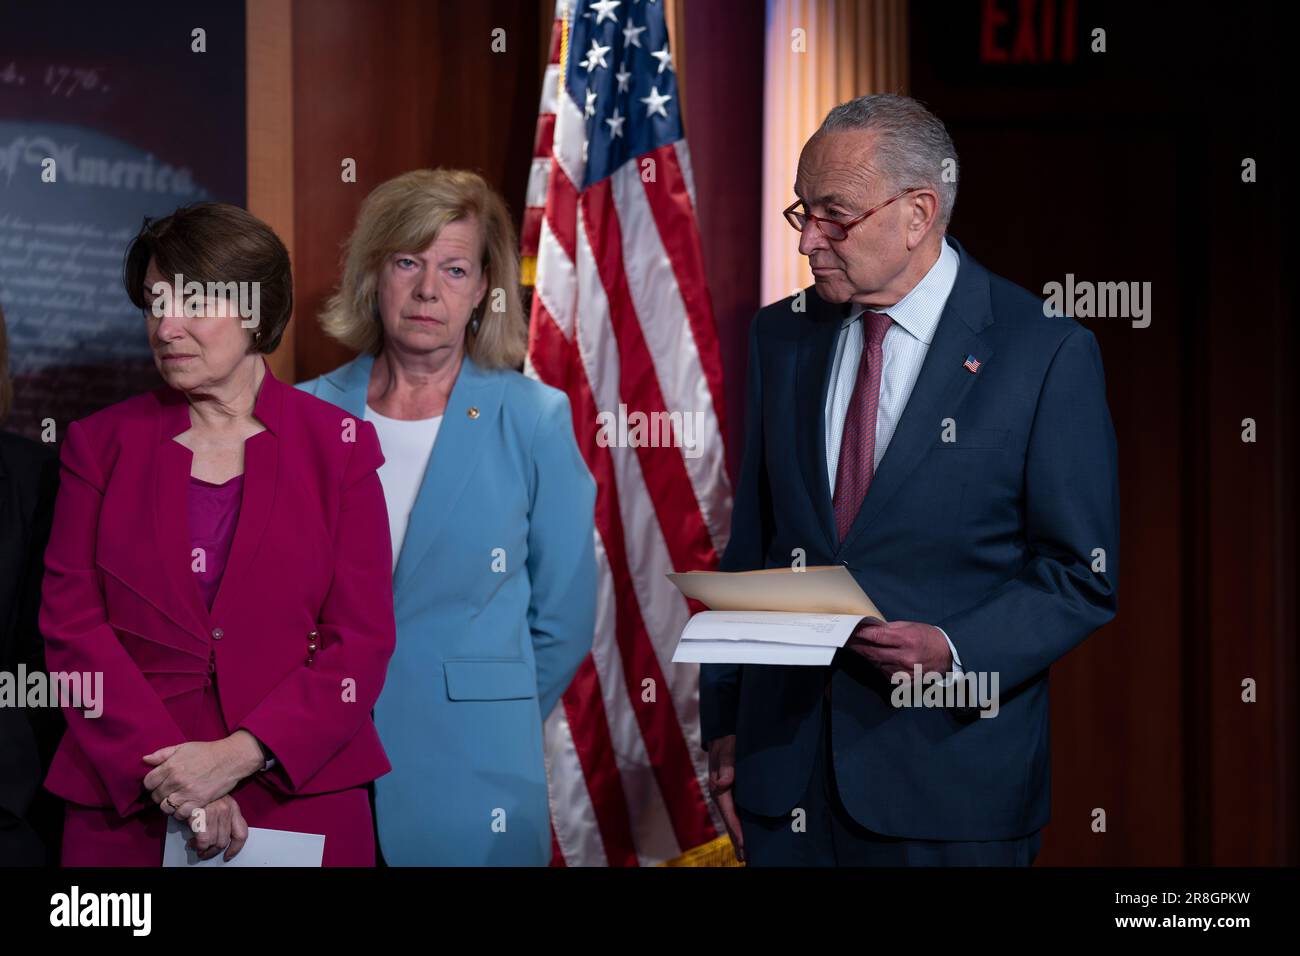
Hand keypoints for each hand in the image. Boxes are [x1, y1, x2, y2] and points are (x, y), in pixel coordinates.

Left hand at [143, 732, 264, 819]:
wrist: (230, 759)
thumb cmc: (206, 752)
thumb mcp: (183, 747)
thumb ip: (162, 754)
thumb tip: (144, 759)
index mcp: (171, 766)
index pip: (148, 782)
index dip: (151, 784)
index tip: (158, 784)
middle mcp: (176, 780)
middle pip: (156, 796)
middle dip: (160, 795)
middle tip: (169, 792)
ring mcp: (187, 792)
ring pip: (166, 807)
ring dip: (169, 805)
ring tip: (175, 800)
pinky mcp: (198, 802)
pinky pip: (180, 814)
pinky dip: (180, 812)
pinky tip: (184, 806)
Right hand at [186, 794, 248, 861]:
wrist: (188, 779)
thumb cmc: (200, 791)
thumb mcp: (217, 801)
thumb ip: (221, 817)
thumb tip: (218, 837)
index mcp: (232, 807)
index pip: (241, 833)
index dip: (235, 848)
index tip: (228, 855)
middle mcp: (226, 810)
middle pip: (223, 841)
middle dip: (212, 851)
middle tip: (203, 851)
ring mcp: (215, 812)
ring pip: (213, 843)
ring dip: (203, 849)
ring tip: (195, 846)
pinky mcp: (201, 815)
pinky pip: (203, 840)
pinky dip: (197, 845)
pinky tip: (191, 841)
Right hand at [707, 735, 744, 863]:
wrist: (725, 733)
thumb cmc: (727, 739)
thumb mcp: (727, 746)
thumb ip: (727, 762)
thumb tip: (724, 782)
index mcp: (718, 786)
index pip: (728, 812)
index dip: (737, 829)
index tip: (744, 844)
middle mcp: (721, 793)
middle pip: (730, 821)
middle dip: (737, 840)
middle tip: (746, 859)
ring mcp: (726, 794)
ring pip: (733, 819)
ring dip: (739, 835)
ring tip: (746, 855)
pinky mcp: (733, 792)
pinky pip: (737, 812)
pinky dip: (741, 825)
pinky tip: (748, 835)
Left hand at [845, 620, 951, 677]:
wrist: (948, 657)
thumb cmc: (929, 638)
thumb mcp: (911, 626)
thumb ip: (889, 629)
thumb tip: (870, 629)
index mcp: (907, 640)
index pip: (877, 637)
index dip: (861, 635)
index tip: (851, 632)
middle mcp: (906, 658)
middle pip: (873, 653)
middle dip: (859, 647)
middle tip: (847, 641)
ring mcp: (906, 672)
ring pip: (877, 665)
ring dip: (868, 657)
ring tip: (859, 649)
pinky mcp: (906, 683)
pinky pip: (886, 674)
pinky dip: (880, 667)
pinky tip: (878, 660)